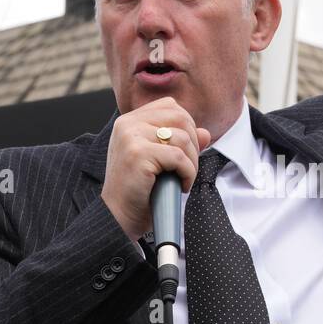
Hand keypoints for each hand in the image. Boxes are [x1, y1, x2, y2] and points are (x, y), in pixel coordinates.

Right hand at [101, 96, 211, 239]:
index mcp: (130, 121)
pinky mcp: (137, 154)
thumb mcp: (160, 161)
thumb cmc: (138, 191)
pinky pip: (179, 157)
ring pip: (183, 138)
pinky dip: (187, 173)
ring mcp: (131, 137)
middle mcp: (128, 124)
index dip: (187, 127)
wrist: (117, 217)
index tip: (185, 152)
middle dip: (193, 145)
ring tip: (182, 179)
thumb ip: (180, 142)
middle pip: (181, 118)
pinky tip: (180, 185)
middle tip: (187, 168)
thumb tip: (205, 133)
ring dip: (192, 162)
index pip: (171, 106)